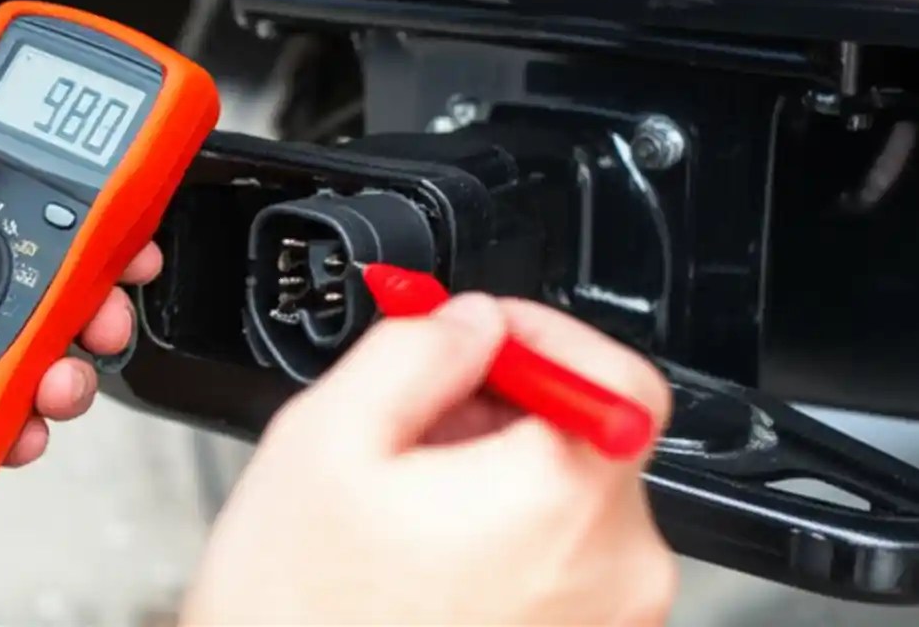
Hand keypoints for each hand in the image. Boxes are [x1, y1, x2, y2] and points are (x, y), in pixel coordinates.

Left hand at [0, 137, 159, 492]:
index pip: (27, 221)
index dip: (87, 225)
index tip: (126, 229)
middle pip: (56, 298)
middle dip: (99, 305)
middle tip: (105, 313)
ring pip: (43, 365)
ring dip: (71, 374)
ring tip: (56, 381)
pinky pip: (3, 426)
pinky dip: (23, 432)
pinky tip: (15, 427)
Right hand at [183, 294, 676, 625]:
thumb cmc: (298, 617)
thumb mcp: (327, 440)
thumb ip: (416, 351)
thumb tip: (469, 322)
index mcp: (562, 502)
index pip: (619, 378)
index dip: (547, 337)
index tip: (486, 338)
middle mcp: (614, 573)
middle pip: (589, 440)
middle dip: (507, 409)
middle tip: (420, 419)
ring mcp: (605, 625)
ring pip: (571, 502)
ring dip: (501, 474)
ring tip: (408, 502)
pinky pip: (564, 564)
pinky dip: (509, 535)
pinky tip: (430, 552)